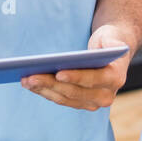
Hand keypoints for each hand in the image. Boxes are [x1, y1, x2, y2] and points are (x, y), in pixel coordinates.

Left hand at [19, 24, 133, 110]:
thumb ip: (111, 43)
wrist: (113, 56)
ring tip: (26, 80)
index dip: (75, 77)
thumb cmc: (108, 42)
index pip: (93, 79)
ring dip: (44, 90)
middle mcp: (106, 95)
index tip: (58, 73)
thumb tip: (102, 50)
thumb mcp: (112, 37)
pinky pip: (61, 100)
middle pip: (74, 91)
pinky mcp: (82, 104)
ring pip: (65, 98)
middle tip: (30, 77)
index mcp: (115, 78)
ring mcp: (94, 102)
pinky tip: (31, 84)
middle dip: (50, 84)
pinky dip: (46, 92)